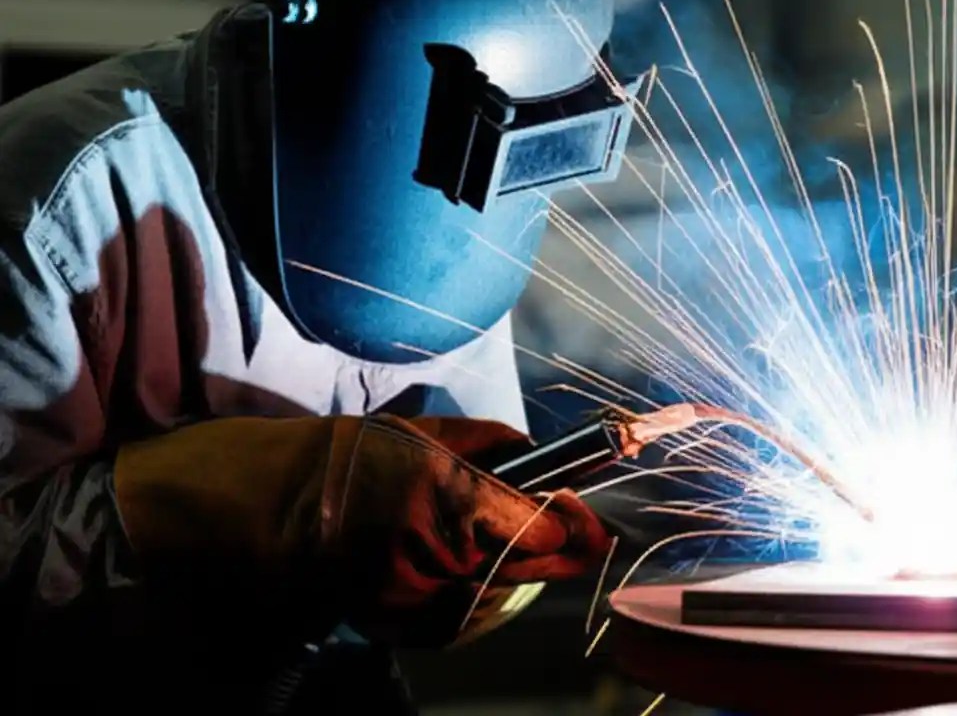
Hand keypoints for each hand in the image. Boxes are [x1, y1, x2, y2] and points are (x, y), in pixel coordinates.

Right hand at [113, 414, 610, 646]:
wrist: (274, 512)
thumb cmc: (352, 458)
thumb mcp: (426, 431)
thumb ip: (495, 445)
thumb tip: (548, 461)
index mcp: (454, 503)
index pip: (546, 531)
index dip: (573, 521)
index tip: (580, 510)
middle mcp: (446, 561)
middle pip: (532, 566)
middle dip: (542, 542)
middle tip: (536, 515)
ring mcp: (427, 602)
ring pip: (503, 590)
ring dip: (504, 564)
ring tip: (464, 529)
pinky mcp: (410, 628)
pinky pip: (469, 610)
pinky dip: (472, 586)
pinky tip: (442, 557)